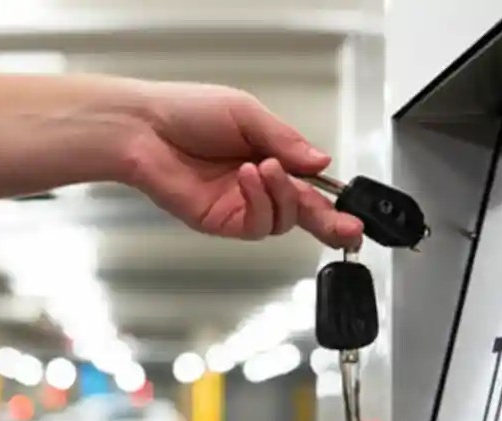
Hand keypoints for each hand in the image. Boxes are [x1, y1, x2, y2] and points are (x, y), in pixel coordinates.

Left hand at [121, 83, 363, 248]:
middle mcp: (258, 186)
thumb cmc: (188, 112)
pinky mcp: (222, 222)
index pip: (309, 184)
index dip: (334, 200)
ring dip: (283, 195)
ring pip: (283, 220)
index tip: (355, 211)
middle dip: (330, 223)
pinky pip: (256, 224)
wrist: (145, 128)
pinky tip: (248, 177)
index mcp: (270, 156)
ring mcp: (240, 206)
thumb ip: (287, 141)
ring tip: (266, 167)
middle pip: (303, 214)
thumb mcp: (248, 114)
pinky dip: (259, 200)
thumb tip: (321, 162)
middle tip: (348, 227)